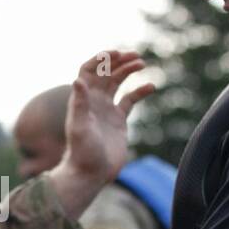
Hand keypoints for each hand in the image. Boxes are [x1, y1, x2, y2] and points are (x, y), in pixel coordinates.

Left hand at [59, 50, 153, 183]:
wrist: (91, 174)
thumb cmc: (82, 152)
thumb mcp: (79, 126)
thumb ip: (79, 103)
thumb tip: (78, 80)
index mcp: (82, 100)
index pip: (88, 71)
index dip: (100, 59)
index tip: (115, 54)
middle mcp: (93, 102)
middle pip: (105, 73)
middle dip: (118, 61)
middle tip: (134, 55)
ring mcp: (106, 110)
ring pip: (118, 83)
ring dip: (128, 71)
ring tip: (141, 63)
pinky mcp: (118, 121)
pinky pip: (130, 101)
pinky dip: (140, 92)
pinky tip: (151, 86)